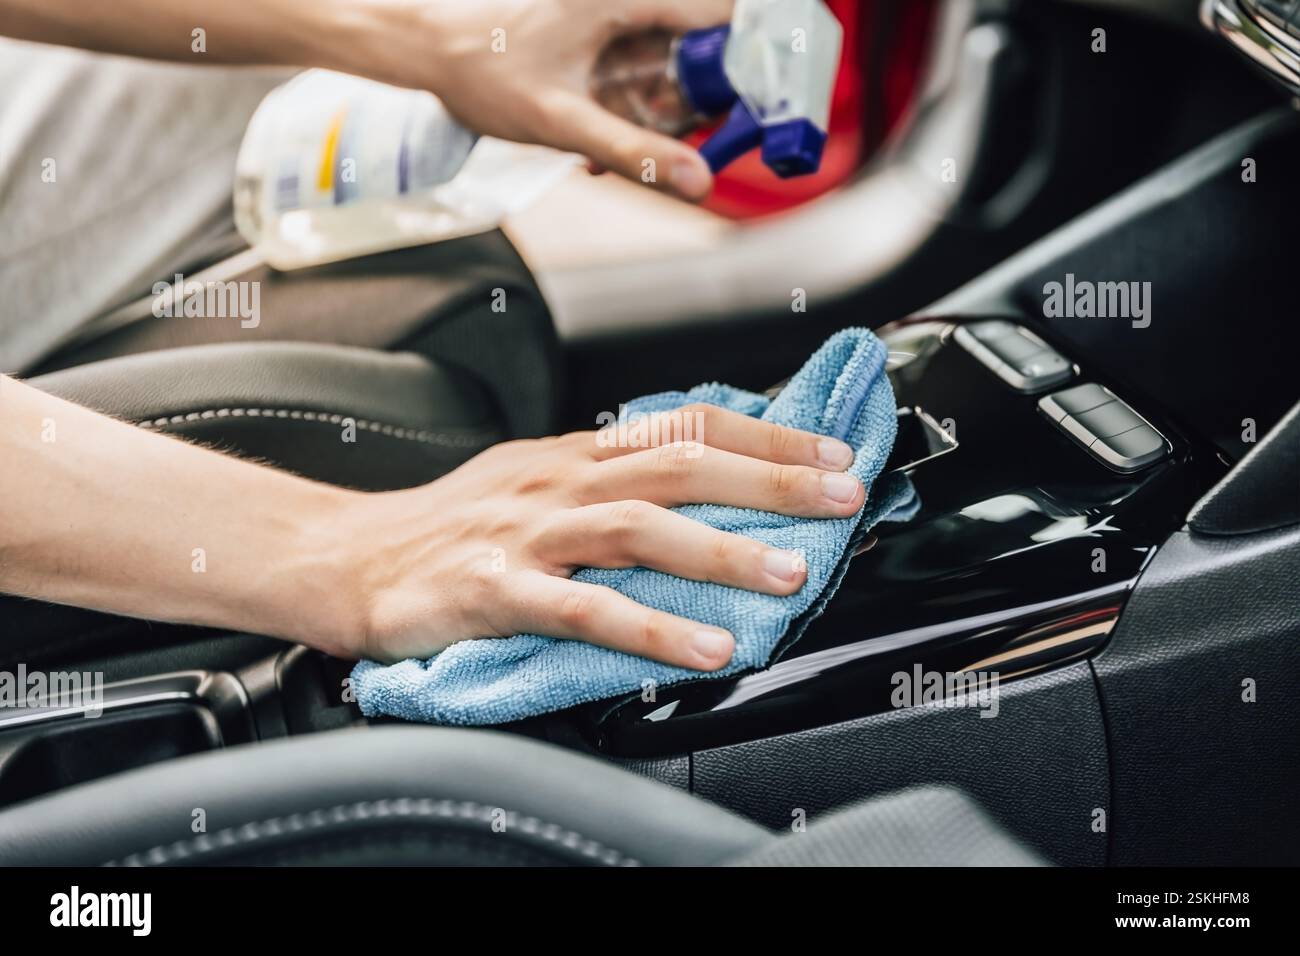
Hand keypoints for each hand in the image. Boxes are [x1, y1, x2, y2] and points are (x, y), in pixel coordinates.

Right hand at [326, 405, 860, 667]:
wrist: (344, 556)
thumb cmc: (446, 527)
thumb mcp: (534, 479)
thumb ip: (608, 481)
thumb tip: (695, 479)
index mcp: (573, 452)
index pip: (685, 424)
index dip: (764, 433)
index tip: (830, 451)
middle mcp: (558, 480)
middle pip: (680, 465)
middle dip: (770, 479)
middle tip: (842, 497)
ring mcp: (527, 532)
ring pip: (641, 531)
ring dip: (723, 550)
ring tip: (790, 574)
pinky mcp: (495, 590)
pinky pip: (584, 609)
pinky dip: (650, 629)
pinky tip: (703, 647)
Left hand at [342, 0, 733, 200]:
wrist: (425, 50)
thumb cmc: (483, 72)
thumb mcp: (563, 121)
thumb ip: (633, 152)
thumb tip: (699, 181)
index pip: (723, 15)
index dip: (748, 64)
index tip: (752, 111)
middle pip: (700, 42)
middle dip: (701, 97)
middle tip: (682, 143)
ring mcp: (609, 9)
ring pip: (671, 55)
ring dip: (666, 106)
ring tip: (632, 140)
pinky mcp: (594, 25)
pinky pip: (639, 60)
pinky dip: (635, 100)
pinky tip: (605, 133)